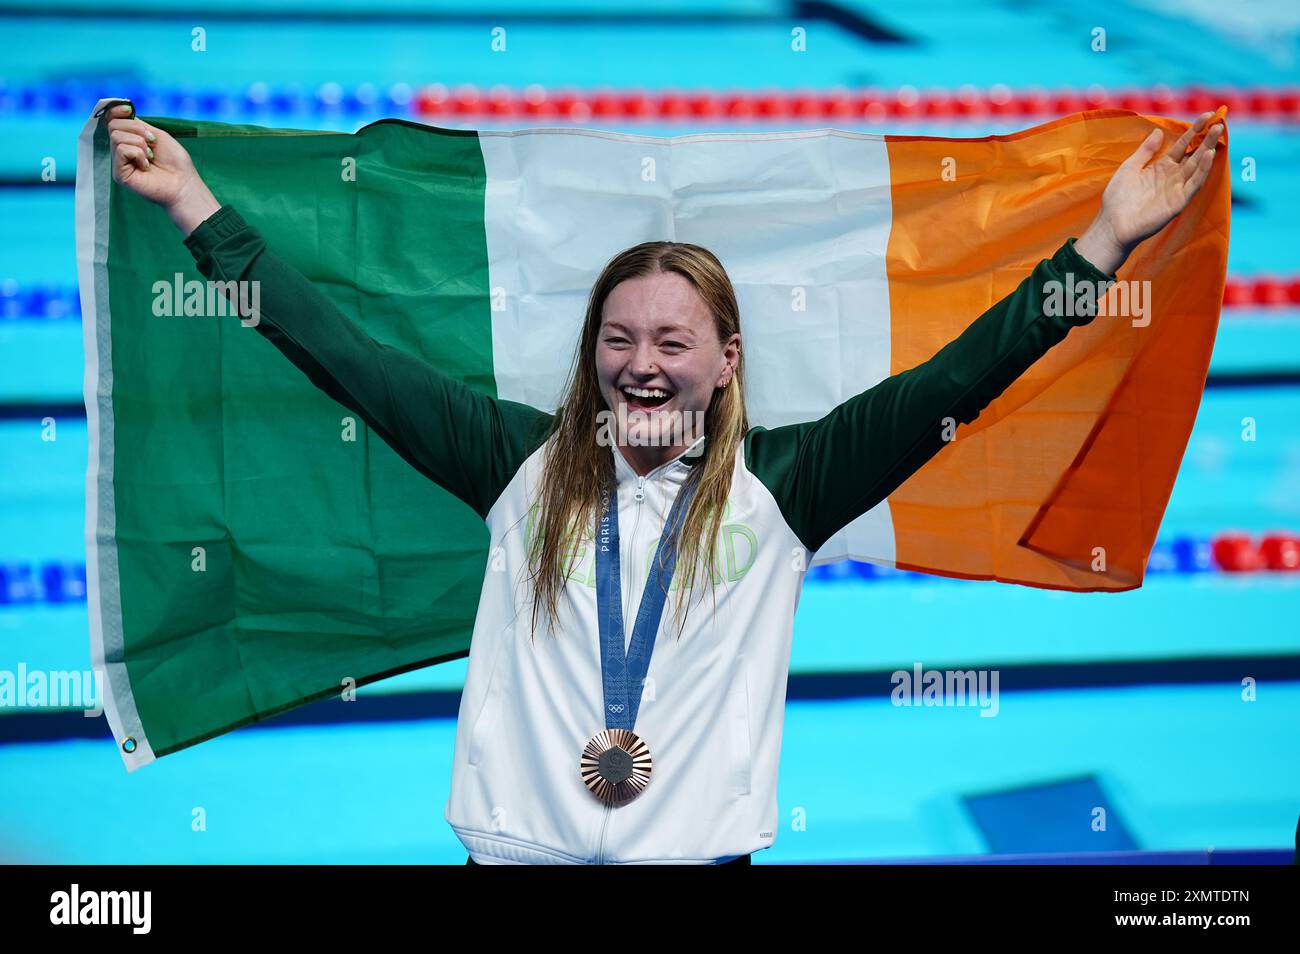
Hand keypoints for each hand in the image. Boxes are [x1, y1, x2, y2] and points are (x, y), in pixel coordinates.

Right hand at [103, 103, 220, 234]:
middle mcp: (121, 151)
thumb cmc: (175, 162)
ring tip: (151, 157)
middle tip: (152, 142)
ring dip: (140, 143)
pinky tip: (146, 166)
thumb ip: (137, 124)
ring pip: (116, 136)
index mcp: (129, 140)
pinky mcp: (119, 173)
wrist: (184, 184)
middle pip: (113, 125)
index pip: (112, 120)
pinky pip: (121, 150)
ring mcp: (119, 163)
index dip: (116, 110)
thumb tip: (120, 109)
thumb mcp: (157, 135)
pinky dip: (138, 153)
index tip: (129, 109)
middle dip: (136, 129)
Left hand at [1075, 111, 1222, 273]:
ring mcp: (1177, 189)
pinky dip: (1202, 171)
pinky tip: (1208, 156)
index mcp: (1161, 167)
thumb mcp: (1129, 168)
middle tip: (1219, 121)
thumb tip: (1158, 131)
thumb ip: (1145, 151)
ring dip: (1209, 149)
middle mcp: (1173, 177)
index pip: (1182, 145)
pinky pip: (1194, 184)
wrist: (1112, 225)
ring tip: (1218, 131)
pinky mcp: (1178, 202)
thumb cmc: (1118, 198)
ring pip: (1198, 166)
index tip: (1206, 115)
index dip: (1194, 130)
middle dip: (1207, 138)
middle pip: (1194, 154)